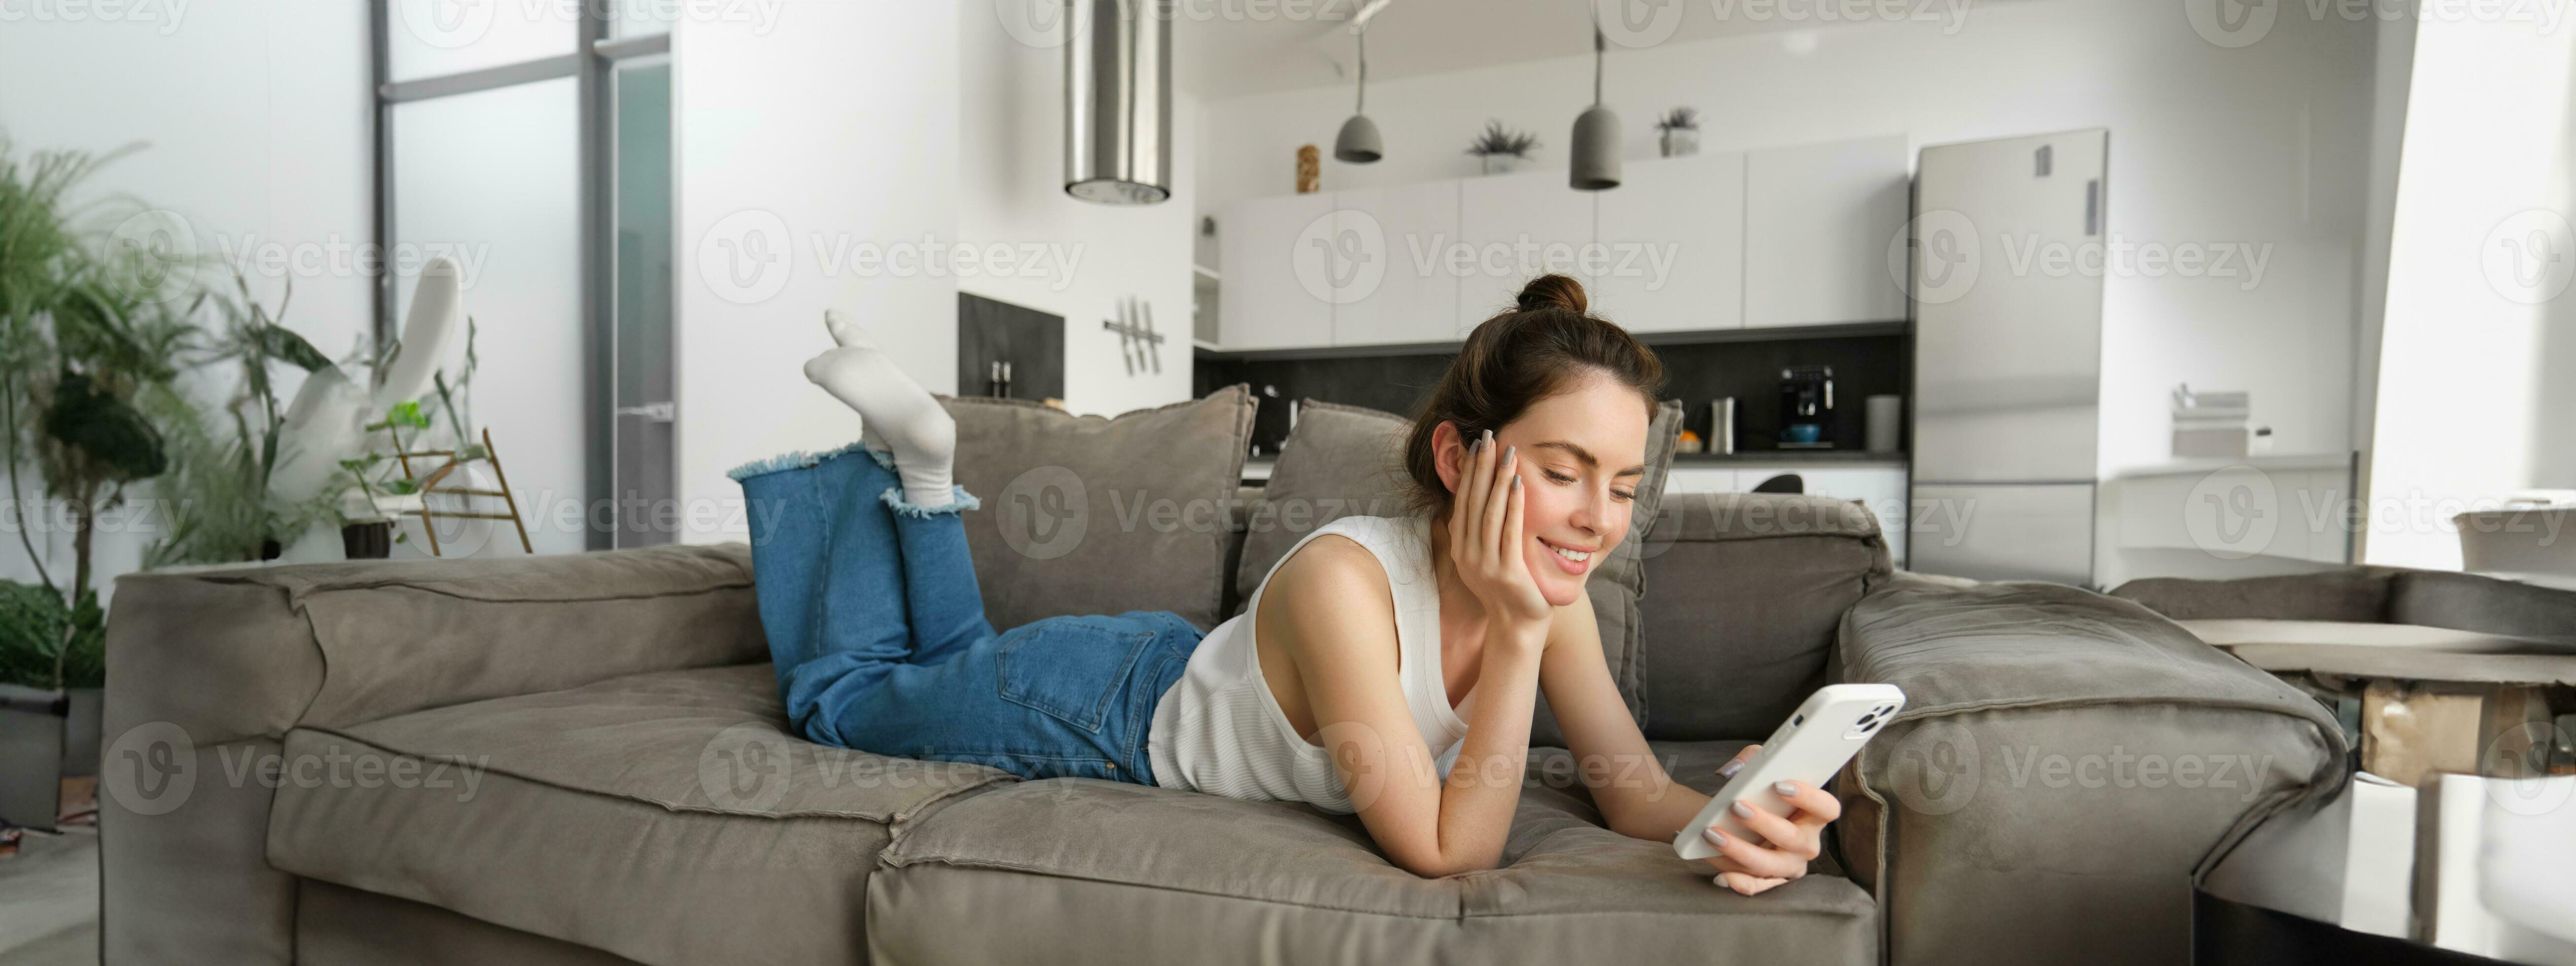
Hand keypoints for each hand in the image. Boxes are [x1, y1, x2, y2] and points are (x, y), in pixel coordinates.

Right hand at [1447, 428, 1550, 635]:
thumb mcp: (1486, 557)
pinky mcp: (1507, 572)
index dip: (1469, 472)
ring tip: (1507, 453)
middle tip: (1489, 436)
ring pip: (1490, 513)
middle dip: (1481, 467)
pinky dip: (1514, 505)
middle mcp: (1467, 554)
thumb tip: (1476, 500)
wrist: (1518, 626)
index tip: (1477, 445)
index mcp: (1461, 547)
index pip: (1463, 501)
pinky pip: (1509, 532)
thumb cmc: (1508, 588)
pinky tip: (1519, 484)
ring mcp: (1485, 564)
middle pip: (1473, 502)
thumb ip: (1479, 532)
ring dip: (1498, 480)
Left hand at [1697, 744, 1840, 895]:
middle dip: (1764, 822)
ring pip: (1770, 865)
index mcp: (1814, 815)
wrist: (1737, 817)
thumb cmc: (1757, 792)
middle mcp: (1806, 843)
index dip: (1809, 797)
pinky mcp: (1770, 880)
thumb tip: (1739, 768)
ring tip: (1713, 834)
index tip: (1780, 784)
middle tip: (1736, 806)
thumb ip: (1754, 759)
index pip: (1827, 808)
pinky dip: (1740, 883)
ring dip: (1741, 850)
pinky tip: (1721, 877)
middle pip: (1794, 838)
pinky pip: (1758, 887)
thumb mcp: (1759, 770)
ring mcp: (1789, 865)